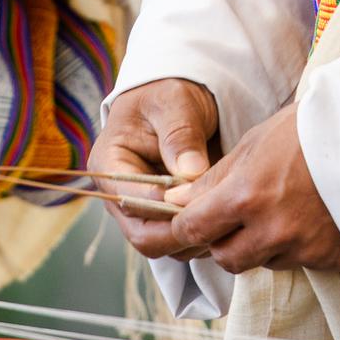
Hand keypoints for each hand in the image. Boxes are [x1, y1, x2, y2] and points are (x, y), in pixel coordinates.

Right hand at [94, 79, 218, 259]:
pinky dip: (205, 236)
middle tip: (221, 222)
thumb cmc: (170, 94)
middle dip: (183, 234)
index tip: (202, 202)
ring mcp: (144, 209)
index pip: (131, 204)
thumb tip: (190, 172)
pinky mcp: (167, 216)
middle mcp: (121, 195)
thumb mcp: (175, 103)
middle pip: (145, 237)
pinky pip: (182, 239)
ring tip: (230, 221)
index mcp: (110, 165)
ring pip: (165, 246)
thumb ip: (180, 135)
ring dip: (196, 240)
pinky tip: (229, 222)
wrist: (180, 98)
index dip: (165, 210)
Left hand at [158, 100, 339, 274]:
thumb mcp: (256, 142)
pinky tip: (312, 215)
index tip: (187, 220)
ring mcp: (305, 248)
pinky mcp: (332, 258)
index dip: (184, 227)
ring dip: (262, 244)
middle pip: (226, 258)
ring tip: (285, 207)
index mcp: (246, 197)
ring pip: (263, 262)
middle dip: (223, 241)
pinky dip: (298, 245)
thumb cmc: (313, 128)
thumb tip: (175, 203)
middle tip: (238, 215)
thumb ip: (214, 179)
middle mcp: (272, 230)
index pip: (192, 230)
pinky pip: (301, 262)